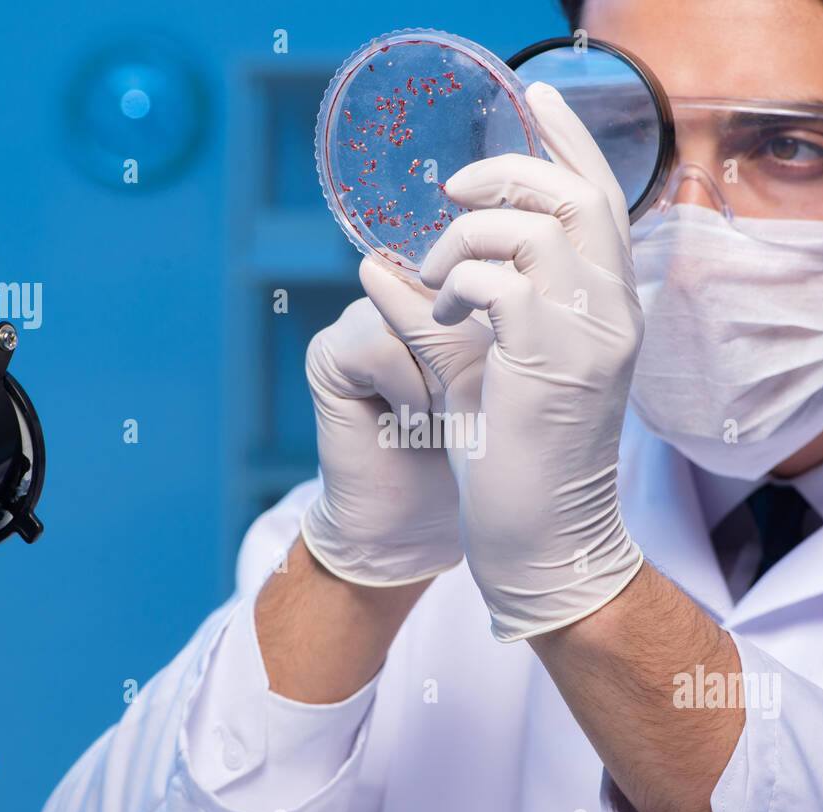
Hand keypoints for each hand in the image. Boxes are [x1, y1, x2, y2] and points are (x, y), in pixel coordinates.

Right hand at [299, 290, 465, 585]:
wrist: (414, 526)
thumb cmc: (467, 459)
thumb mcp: (492, 383)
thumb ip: (480, 327)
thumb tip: (488, 275)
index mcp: (443, 300)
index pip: (472, 276)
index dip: (491, 327)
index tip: (493, 388)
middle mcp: (400, 302)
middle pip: (445, 296)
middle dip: (465, 359)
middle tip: (462, 408)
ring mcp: (359, 322)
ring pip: (415, 321)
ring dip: (438, 379)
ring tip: (437, 418)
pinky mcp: (329, 352)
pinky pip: (381, 348)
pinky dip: (407, 393)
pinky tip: (411, 425)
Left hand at [373, 81, 645, 640]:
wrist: (547, 541)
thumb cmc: (522, 462)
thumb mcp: (493, 369)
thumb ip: (457, 311)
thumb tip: (389, 263)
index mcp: (610, 308)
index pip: (603, 200)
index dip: (573, 141)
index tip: (540, 98)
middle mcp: (613, 312)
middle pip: (572, 194)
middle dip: (507, 172)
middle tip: (454, 188)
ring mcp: (589, 334)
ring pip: (527, 228)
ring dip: (464, 240)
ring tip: (438, 283)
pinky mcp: (550, 357)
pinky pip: (496, 278)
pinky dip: (456, 284)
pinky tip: (445, 316)